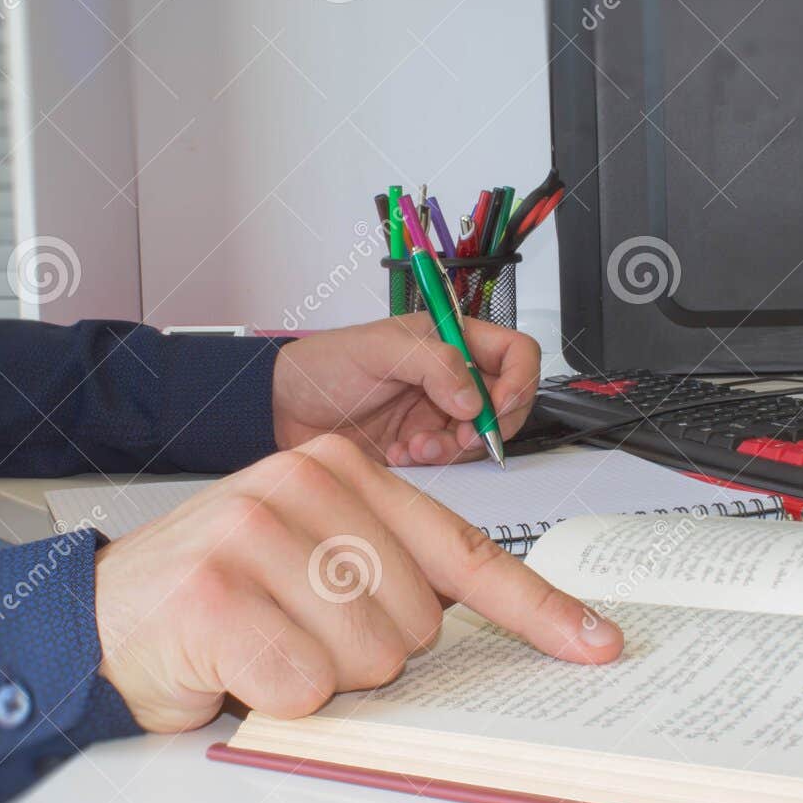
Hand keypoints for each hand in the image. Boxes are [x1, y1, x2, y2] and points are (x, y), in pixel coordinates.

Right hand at [92, 434, 622, 732]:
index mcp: (342, 468)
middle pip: (417, 624)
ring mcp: (256, 532)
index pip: (464, 550)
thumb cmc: (220, 593)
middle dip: (366, 656)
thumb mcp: (316, 561)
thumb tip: (487, 630)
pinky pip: (303, 688)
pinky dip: (275, 702)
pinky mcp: (216, 593)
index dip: (536, 609)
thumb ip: (393, 575)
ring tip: (262, 644)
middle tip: (297, 632)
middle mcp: (303, 483)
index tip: (593, 643)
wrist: (101, 614)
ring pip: (366, 660)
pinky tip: (232, 665)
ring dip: (319, 679)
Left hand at [271, 313, 538, 465]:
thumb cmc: (324, 365)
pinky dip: (430, 463)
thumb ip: (432, 364)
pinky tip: (398, 454)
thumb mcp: (378, 349)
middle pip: (507, 403)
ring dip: (452, 449)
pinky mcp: (422, 445)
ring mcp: (438, 413)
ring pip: (479, 438)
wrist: (283, 409)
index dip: (519, 381)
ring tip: (414, 446)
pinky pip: (449, 462)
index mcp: (451, 339)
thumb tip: (473, 398)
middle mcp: (452, 376)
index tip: (495, 407)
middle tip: (458, 437)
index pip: (515, 353)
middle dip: (487, 426)